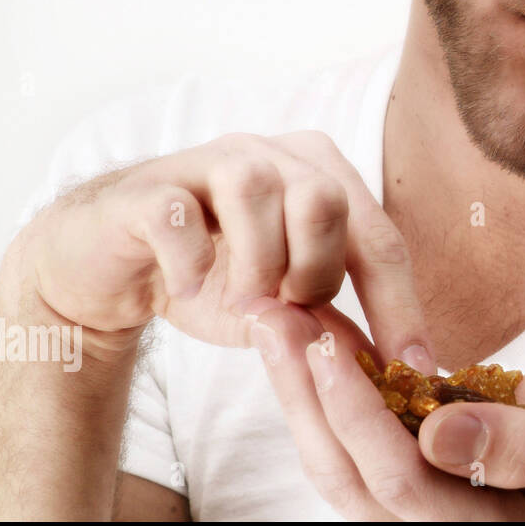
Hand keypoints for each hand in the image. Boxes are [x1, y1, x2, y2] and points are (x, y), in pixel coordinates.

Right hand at [21, 130, 434, 368]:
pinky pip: (179, 215)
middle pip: (326, 200)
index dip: (399, 306)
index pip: (380, 239)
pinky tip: (188, 286)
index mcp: (323, 175)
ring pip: (256, 192)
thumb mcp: (284, 310)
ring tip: (240, 301)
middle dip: (315, 273)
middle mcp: (274, 154)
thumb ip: (333, 326)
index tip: (412, 368)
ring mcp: (209, 159)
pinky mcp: (150, 186)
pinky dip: (189, 263)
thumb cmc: (213, 278)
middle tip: (286, 308)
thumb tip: (399, 371)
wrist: (112, 264)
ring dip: (255, 266)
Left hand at [250, 303, 524, 520]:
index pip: (399, 481)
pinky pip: (356, 427)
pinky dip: (329, 378)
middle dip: (303, 393)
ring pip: (338, 451)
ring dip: (301, 384)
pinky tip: (313, 327)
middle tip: (270, 315)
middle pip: (348, 470)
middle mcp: (437, 522)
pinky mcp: (410, 462)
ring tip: (275, 313)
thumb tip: (442, 438)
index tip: (323, 346)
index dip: (355, 417)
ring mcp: (419, 494)